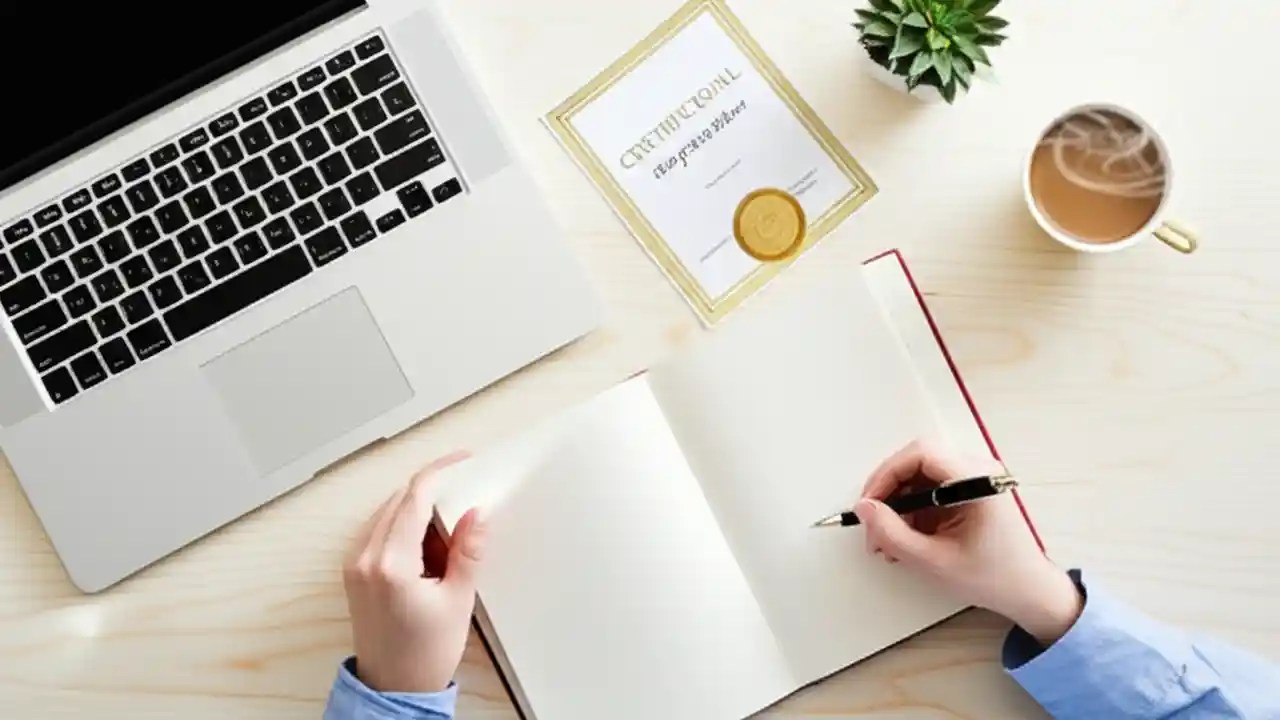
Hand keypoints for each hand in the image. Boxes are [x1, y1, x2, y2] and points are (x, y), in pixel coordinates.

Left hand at [342, 451, 486, 692]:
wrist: (394, 688)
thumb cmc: (423, 655)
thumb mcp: (458, 600)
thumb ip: (467, 551)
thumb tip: (475, 514)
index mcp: (391, 565)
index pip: (414, 498)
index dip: (440, 471)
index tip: (461, 460)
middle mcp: (364, 559)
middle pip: (398, 500)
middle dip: (431, 492)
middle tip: (463, 499)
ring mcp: (354, 564)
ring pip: (387, 512)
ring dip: (417, 511)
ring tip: (446, 539)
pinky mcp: (353, 571)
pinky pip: (378, 530)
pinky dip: (403, 526)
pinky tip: (425, 549)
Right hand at [854, 440, 1081, 645]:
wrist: (1030, 592)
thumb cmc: (995, 578)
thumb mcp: (934, 561)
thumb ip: (893, 534)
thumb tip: (865, 509)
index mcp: (978, 480)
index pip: (920, 453)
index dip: (887, 474)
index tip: (870, 502)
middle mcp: (978, 472)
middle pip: (916, 463)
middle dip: (888, 493)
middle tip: (874, 525)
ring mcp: (974, 481)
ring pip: (919, 478)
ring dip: (897, 505)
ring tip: (889, 540)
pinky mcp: (968, 493)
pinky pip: (929, 490)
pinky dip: (911, 512)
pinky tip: (906, 538)